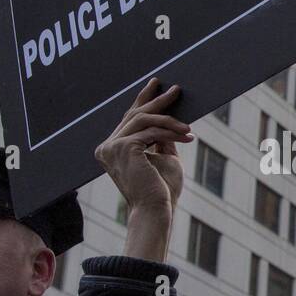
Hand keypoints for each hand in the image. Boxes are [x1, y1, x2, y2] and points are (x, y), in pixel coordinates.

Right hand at [96, 79, 191, 256]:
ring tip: (188, 127)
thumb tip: (169, 119)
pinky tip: (187, 136)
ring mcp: (112, 147)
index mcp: (112, 150)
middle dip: (157, 100)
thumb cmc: (161, 191)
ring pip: (143, 120)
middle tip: (176, 90)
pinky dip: (170, 132)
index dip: (143, 100)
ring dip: (170, 120)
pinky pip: (150, 131)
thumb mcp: (164, 158)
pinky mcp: (123, 148)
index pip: (129, 120)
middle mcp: (107, 147)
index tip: (157, 84)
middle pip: (134, 115)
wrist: (156, 210)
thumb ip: (162, 138)